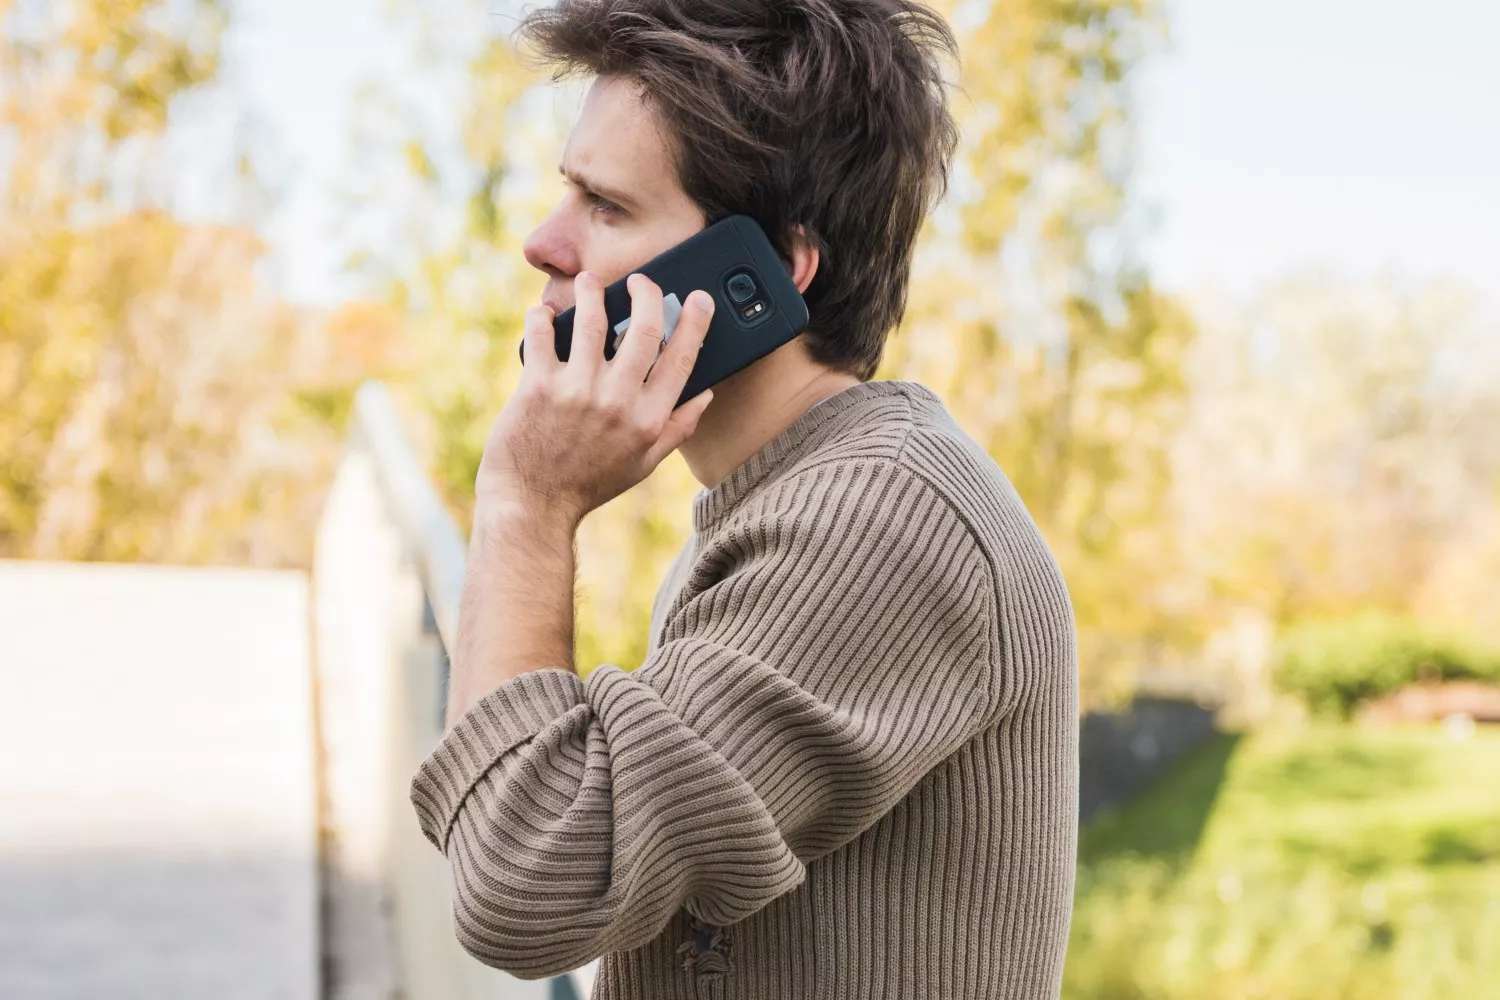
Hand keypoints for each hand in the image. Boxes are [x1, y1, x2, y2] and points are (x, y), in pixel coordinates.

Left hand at [476, 270, 714, 525]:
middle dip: (647, 293)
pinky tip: (544, 313)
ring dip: (593, 291)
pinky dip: (542, 316)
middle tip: (641, 282)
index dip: (694, 322)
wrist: (533, 503)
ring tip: (591, 282)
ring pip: (592, 319)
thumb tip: (705, 394)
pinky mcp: (538, 386)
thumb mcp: (643, 463)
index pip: (682, 358)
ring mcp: (577, 391)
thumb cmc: (589, 483)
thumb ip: (677, 427)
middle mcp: (617, 401)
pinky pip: (543, 334)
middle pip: (643, 327)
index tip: (697, 298)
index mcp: (648, 419)